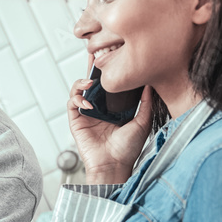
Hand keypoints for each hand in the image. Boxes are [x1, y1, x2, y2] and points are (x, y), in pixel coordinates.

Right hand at [68, 64, 152, 183]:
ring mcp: (86, 114)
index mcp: (114, 107)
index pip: (109, 83)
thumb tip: (150, 82)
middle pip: (92, 82)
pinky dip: (77, 99)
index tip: (111, 55)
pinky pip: (72, 104)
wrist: (114, 166)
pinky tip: (88, 104)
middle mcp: (99, 108)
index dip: (108, 70)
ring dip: (81, 83)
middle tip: (93, 56)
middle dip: (91, 68)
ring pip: (78, 90)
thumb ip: (146, 102)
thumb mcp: (142, 122)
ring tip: (89, 83)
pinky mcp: (76, 121)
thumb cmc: (128, 149)